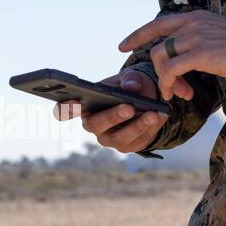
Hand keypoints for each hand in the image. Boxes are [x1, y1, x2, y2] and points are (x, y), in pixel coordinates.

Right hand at [52, 68, 168, 153]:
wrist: (146, 101)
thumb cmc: (129, 87)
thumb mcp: (130, 79)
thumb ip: (130, 80)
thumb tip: (130, 87)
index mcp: (85, 106)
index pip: (67, 110)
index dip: (66, 108)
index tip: (72, 103)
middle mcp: (93, 125)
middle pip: (96, 125)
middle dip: (112, 116)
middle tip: (129, 107)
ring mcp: (109, 139)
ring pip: (119, 138)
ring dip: (136, 126)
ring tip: (152, 114)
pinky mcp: (127, 146)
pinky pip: (138, 142)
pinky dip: (150, 130)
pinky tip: (160, 117)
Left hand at [118, 10, 225, 99]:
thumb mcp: (222, 35)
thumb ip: (203, 40)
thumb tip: (191, 57)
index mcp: (197, 17)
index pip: (159, 24)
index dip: (138, 35)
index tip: (124, 46)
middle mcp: (193, 23)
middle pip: (157, 45)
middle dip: (159, 70)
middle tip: (172, 89)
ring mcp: (196, 37)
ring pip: (161, 58)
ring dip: (165, 80)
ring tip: (179, 94)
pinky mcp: (201, 54)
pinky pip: (171, 69)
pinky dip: (168, 83)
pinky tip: (177, 94)